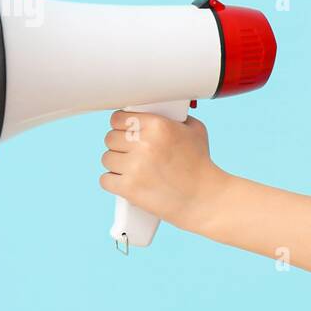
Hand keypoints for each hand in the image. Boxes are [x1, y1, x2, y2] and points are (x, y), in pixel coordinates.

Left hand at [100, 110, 227, 233]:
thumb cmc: (201, 166)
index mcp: (158, 126)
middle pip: (110, 138)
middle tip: (133, 153)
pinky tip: (128, 182)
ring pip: (106, 159)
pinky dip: (114, 183)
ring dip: (117, 164)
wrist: (205, 198)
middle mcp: (144, 144)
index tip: (126, 132)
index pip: (118, 118)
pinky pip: (105, 180)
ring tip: (133, 169)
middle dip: (120, 145)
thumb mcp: (194, 131)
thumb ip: (173, 118)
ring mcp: (135, 167)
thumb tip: (156, 112)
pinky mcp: (129, 188)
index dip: (122, 126)